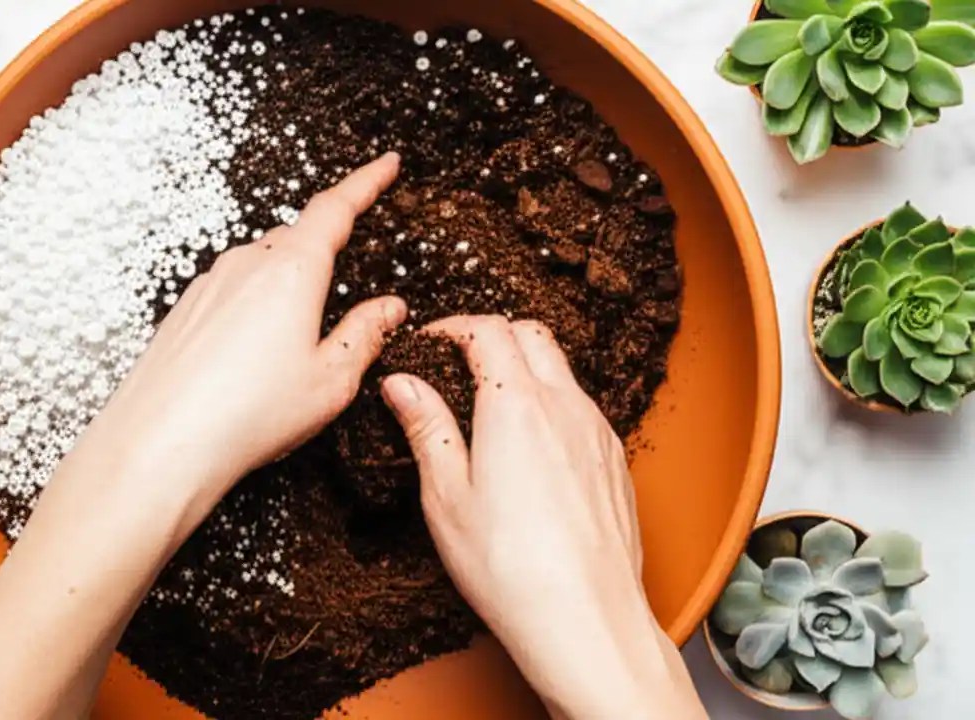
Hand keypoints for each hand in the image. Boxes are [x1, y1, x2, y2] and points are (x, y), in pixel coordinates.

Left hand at [87, 153, 406, 531]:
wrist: (160, 443)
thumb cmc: (246, 414)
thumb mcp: (330, 380)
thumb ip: (366, 335)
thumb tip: (388, 308)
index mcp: (292, 270)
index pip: (335, 208)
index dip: (366, 182)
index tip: (386, 165)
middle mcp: (247, 265)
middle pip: (298, 239)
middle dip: (327, 254)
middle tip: (348, 290)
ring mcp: (210, 284)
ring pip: (263, 267)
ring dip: (288, 289)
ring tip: (299, 344)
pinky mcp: (185, 309)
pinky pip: (233, 293)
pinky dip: (255, 310)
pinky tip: (257, 356)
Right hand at [380, 316, 705, 719]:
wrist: (587, 620)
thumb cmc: (510, 568)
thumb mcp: (446, 497)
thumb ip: (426, 428)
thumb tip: (402, 383)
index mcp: (515, 405)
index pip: (487, 330)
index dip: (452, 327)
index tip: (428, 343)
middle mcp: (565, 406)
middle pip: (532, 334)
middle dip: (491, 334)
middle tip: (456, 362)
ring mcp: (597, 432)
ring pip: (562, 370)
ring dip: (525, 368)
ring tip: (489, 406)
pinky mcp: (615, 461)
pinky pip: (583, 409)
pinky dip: (552, 404)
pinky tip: (530, 447)